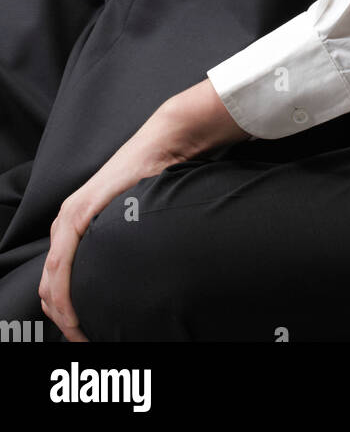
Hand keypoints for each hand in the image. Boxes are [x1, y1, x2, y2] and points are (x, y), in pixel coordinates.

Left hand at [38, 79, 249, 341]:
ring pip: (50, 282)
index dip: (66, 315)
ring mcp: (69, 218)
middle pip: (48, 289)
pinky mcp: (78, 214)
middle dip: (64, 322)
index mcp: (76, 226)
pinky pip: (59, 264)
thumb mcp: (133, 219)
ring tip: (83, 334)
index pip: (56, 282)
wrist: (164, 146)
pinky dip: (63, 293)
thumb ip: (123, 242)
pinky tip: (74, 310)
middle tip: (86, 341)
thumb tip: (132, 276)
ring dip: (63, 314)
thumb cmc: (155, 180)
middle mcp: (65, 223)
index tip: (85, 335)